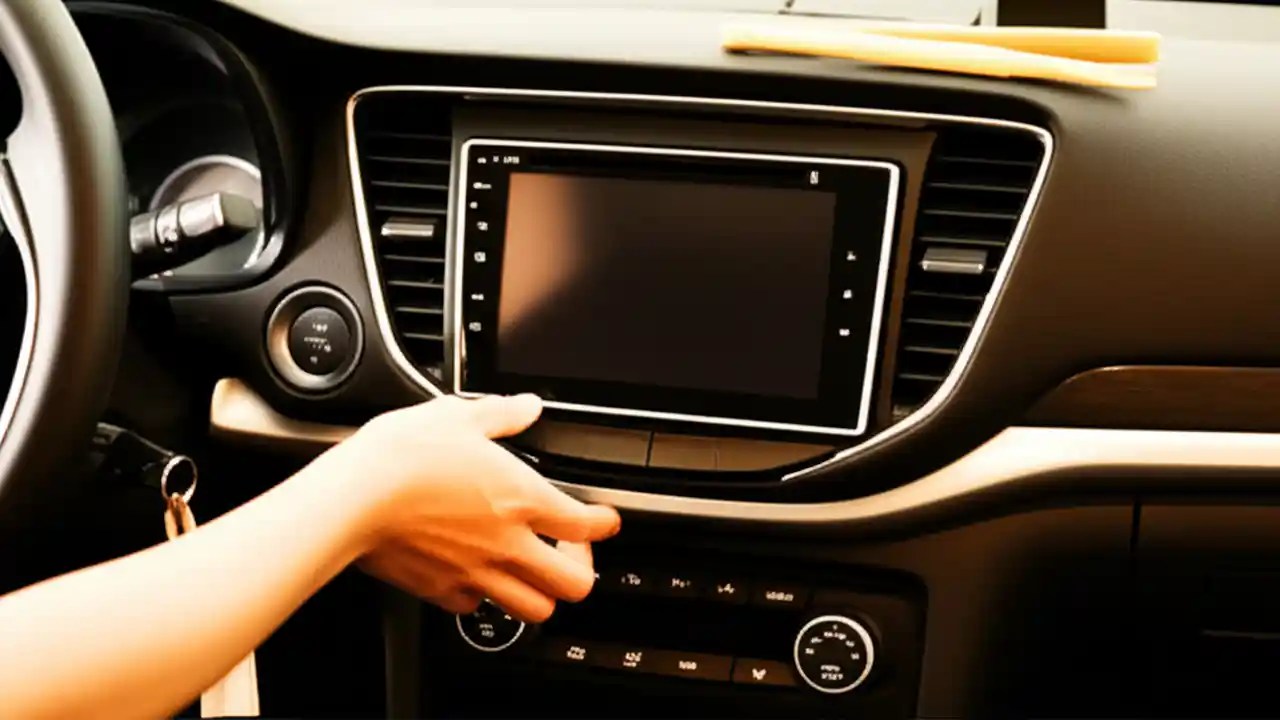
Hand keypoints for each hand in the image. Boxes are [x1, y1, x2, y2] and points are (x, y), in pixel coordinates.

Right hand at [317, 394, 620, 621]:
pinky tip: (476, 575)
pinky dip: (484, 598)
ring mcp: (476, 573)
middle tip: (569, 552)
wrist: (350, 500)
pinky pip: (477, 608)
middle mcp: (507, 544)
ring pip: (534, 610)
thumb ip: (501, 414)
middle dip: (582, 570)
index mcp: (522, 499)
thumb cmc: (400, 457)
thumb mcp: (457, 416)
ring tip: (531, 572)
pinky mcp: (441, 591)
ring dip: (541, 593)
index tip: (604, 520)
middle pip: (574, 585)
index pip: (587, 526)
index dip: (605, 524)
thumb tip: (527, 407)